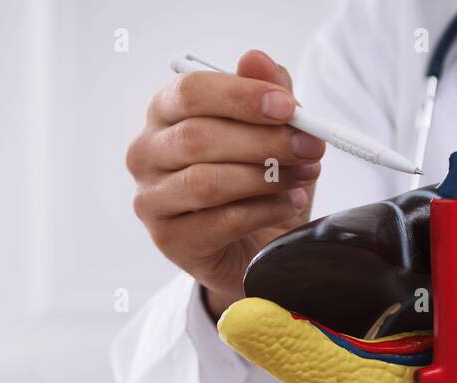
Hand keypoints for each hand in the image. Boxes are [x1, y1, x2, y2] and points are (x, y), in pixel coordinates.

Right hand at [126, 50, 324, 318]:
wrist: (251, 248)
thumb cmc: (255, 183)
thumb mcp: (270, 133)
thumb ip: (266, 95)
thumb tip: (256, 59)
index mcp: (165, 113)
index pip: (191, 92)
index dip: (242, 96)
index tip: (289, 108)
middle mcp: (147, 153)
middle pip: (198, 137)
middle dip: (264, 141)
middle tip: (310, 146)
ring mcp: (152, 200)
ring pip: (206, 182)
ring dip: (266, 178)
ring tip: (303, 177)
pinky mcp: (170, 240)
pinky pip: (221, 222)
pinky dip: (264, 211)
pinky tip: (290, 204)